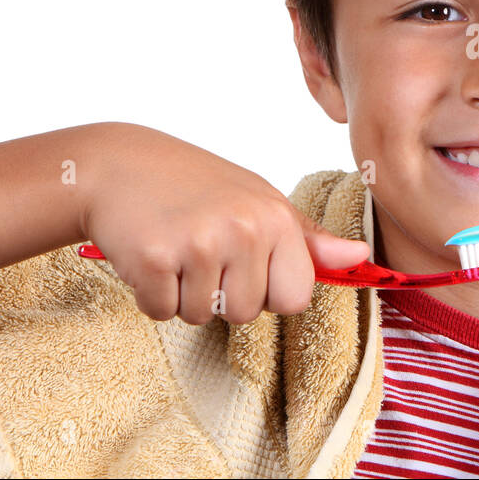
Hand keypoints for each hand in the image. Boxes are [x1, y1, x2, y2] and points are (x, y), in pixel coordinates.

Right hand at [79, 123, 368, 324]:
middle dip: (221, 294)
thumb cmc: (195, 185)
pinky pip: (162, 311)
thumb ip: (308, 239)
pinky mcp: (154, 259)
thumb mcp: (259, 202)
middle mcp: (245, 229)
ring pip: (202, 316)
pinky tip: (149, 253)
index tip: (245, 262)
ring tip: (175, 248)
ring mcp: (199, 243)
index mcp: (277, 217)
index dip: (267, 289)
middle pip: (247, 312)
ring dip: (184, 294)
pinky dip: (151, 293)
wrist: (117, 164)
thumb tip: (361, 257)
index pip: (295, 297)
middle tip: (201, 249)